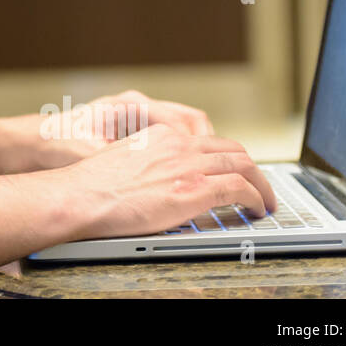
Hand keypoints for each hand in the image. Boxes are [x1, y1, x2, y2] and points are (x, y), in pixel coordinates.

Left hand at [21, 89, 215, 169]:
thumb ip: (127, 162)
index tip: (221, 171)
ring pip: (187, 129)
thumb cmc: (58, 145)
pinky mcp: (136, 130)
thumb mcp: (93, 155)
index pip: (184, 122)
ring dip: (202, 152)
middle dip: (213, 149)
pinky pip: (173, 138)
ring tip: (211, 178)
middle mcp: (137, 105)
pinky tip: (187, 177)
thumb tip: (157, 176)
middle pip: (193, 122)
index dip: (205, 149)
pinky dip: (186, 155)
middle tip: (228, 176)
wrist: (34, 143)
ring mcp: (138, 116)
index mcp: (129, 105)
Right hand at [57, 122, 276, 239]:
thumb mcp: (122, 161)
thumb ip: (148, 164)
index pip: (206, 140)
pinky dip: (256, 198)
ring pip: (244, 165)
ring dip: (261, 184)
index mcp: (160, 136)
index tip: (231, 171)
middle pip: (232, 148)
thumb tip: (158, 181)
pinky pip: (240, 188)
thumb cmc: (90, 188)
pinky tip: (257, 209)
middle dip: (251, 167)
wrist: (80, 196)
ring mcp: (188, 165)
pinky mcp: (194, 189)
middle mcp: (178, 145)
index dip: (225, 157)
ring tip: (265, 200)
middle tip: (258, 185)